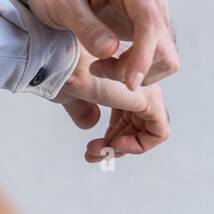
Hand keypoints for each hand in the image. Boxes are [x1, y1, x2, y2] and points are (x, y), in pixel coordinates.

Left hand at [21, 0, 178, 91]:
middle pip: (162, 42)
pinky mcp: (150, 21)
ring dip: (137, 70)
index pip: (148, 20)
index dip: (143, 55)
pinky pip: (158, 54)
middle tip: (97, 70)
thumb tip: (111, 50)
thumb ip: (84, 25)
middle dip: (134, 67)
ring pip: (165, 53)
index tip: (130, 84)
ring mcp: (152, 6)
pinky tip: (110, 62)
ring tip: (100, 66)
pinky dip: (138, 67)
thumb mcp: (59, 2)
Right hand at [53, 38, 170, 159]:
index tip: (91, 147)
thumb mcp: (71, 94)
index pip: (126, 114)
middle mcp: (134, 80)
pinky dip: (139, 146)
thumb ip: (83, 109)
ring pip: (146, 130)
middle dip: (114, 144)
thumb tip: (92, 123)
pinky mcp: (149, 100)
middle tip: (93, 153)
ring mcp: (144, 89)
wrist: (56, 60)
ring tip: (97, 152)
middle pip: (135, 124)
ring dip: (122, 148)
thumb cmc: (57, 70)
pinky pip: (158, 132)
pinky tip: (114, 145)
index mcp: (118, 75)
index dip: (110, 135)